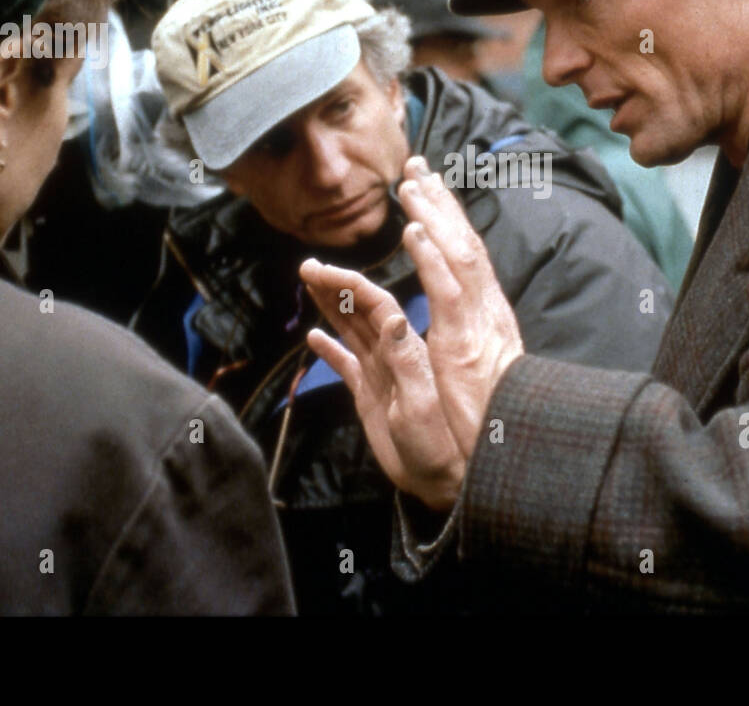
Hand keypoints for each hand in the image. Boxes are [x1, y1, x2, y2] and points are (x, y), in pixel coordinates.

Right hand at [299, 259, 464, 509]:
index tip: (320, 269)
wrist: (441, 481)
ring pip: (353, 330)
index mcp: (405, 350)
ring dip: (332, 307)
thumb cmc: (438, 446)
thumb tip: (392, 317)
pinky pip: (347, 366)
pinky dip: (330, 351)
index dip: (348, 283)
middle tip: (307, 267)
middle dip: (335, 285)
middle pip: (361, 310)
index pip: (374, 304)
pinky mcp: (370, 395)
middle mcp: (392, 354)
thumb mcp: (419, 404)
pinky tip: (314, 338)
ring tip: (309, 286)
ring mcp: (380, 373)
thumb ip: (406, 361)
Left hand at [396, 156, 523, 456]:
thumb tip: (459, 312)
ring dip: (433, 217)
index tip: (428, 187)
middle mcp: (486, 309)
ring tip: (410, 185)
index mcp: (485, 314)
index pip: (466, 255)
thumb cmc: (494, 414)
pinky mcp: (464, 343)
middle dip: (439, 201)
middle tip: (415, 164)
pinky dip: (431, 258)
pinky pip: (446, 291)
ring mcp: (476, 324)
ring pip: (456, 256)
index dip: (448, 219)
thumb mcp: (478, 365)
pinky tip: (414, 231)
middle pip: (463, 243)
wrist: (510, 450)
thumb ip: (468, 334)